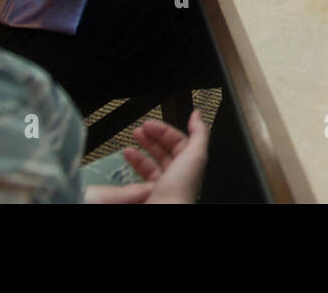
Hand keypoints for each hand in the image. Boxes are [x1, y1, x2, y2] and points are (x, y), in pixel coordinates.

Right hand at [83, 111, 208, 204]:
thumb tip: (198, 115)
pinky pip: (141, 175)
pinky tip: (129, 156)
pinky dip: (134, 163)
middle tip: (140, 129)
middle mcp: (177, 175)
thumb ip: (199, 133)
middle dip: (152, 138)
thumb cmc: (180, 189)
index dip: (165, 130)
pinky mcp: (147, 193)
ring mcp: (162, 185)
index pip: (179, 142)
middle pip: (165, 151)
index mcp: (190, 165)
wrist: (163, 212)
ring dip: (142, 149)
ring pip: (152, 163)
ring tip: (132, 142)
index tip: (150, 123)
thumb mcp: (195, 155)